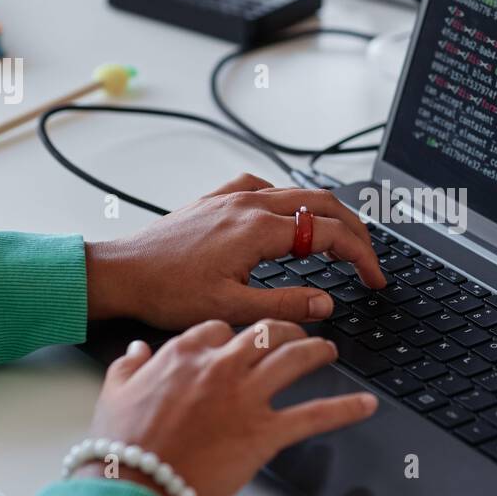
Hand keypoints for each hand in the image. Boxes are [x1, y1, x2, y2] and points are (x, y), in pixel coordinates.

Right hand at [77, 319, 376, 495]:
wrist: (135, 484)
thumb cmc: (121, 445)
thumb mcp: (114, 393)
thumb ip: (129, 367)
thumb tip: (136, 352)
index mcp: (184, 354)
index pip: (219, 329)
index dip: (234, 335)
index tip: (240, 342)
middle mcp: (220, 366)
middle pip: (265, 333)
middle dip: (286, 331)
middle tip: (297, 336)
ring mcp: (246, 396)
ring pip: (294, 358)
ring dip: (317, 351)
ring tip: (329, 351)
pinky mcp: (264, 431)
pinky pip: (314, 414)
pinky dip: (345, 408)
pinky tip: (365, 405)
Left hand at [84, 173, 384, 329]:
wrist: (121, 273)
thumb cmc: (167, 292)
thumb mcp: (232, 309)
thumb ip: (285, 306)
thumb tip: (326, 304)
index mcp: (260, 230)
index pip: (331, 235)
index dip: (362, 258)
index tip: (374, 279)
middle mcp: (250, 205)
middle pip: (324, 204)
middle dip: (356, 231)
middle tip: (368, 259)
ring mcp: (233, 198)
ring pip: (298, 192)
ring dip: (327, 213)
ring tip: (340, 240)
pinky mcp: (215, 200)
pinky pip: (263, 187)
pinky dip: (289, 200)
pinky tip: (288, 216)